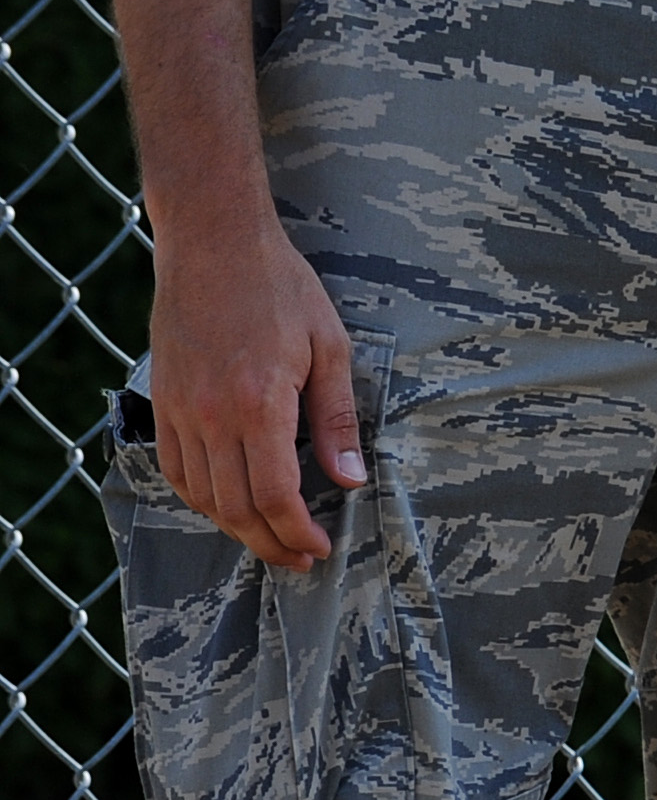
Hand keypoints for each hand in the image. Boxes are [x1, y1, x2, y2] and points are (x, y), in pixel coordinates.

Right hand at [147, 212, 362, 570]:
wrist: (211, 240)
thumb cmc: (279, 287)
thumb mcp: (330, 349)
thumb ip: (336, 420)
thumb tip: (350, 480)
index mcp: (258, 403)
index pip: (275, 495)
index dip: (297, 532)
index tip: (320, 548)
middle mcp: (211, 413)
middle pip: (235, 507)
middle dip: (270, 543)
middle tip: (300, 559)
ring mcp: (179, 407)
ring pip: (201, 495)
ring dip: (235, 528)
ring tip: (269, 540)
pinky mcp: (163, 397)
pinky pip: (174, 467)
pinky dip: (199, 498)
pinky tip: (227, 505)